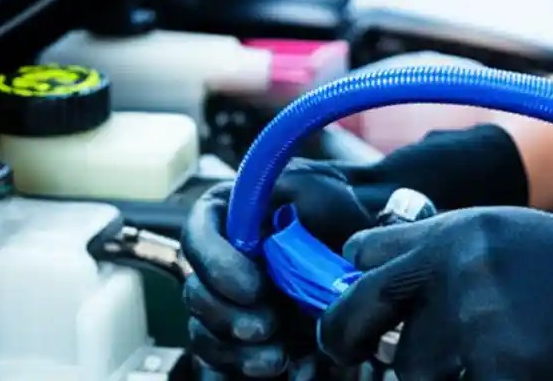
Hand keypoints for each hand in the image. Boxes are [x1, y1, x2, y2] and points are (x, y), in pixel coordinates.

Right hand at [181, 160, 376, 377]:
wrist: (356, 247)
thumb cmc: (336, 211)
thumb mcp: (320, 190)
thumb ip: (294, 197)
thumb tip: (274, 227)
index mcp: (225, 216)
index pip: (196, 235)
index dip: (216, 265)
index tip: (253, 287)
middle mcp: (217, 259)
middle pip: (196, 293)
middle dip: (228, 317)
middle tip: (267, 326)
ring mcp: (225, 300)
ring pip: (205, 332)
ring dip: (236, 350)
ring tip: (277, 357)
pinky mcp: (238, 335)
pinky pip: (222, 360)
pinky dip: (245, 368)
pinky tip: (279, 368)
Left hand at [319, 207, 552, 380]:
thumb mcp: (502, 234)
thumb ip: (441, 248)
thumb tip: (372, 267)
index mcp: (456, 235)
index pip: (363, 254)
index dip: (355, 281)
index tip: (357, 305)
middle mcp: (457, 274)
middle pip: (357, 313)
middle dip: (346, 340)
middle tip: (350, 353)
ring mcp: (476, 328)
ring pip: (407, 370)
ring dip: (428, 371)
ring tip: (469, 357)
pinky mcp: (499, 370)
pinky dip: (467, 376)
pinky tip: (499, 365)